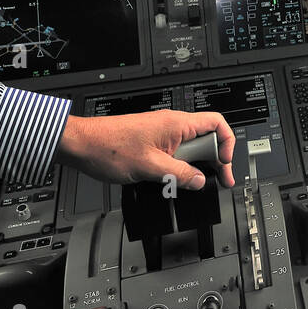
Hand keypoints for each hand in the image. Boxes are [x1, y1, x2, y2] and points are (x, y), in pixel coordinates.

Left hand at [55, 110, 236, 189]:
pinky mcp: (151, 142)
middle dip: (212, 161)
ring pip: (189, 148)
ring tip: (189, 184)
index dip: (227, 144)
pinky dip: (177, 167)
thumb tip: (201, 181)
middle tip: (216, 181)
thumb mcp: (151, 168)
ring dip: (192, 167)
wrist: (80, 145)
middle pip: (206, 139)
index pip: (217, 124)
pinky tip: (171, 180)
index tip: (225, 165)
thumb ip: (180, 175)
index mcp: (177, 123)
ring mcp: (161, 133)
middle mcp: (172, 125)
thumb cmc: (108, 147)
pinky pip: (174, 153)